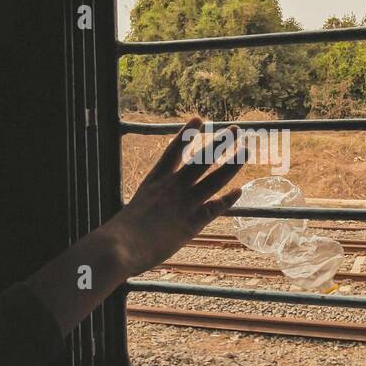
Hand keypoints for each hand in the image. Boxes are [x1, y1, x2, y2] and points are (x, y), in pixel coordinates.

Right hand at [101, 117, 244, 275]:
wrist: (119, 246)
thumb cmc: (118, 236)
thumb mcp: (133, 213)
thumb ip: (145, 209)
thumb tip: (143, 217)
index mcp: (154, 181)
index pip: (173, 150)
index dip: (187, 133)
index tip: (199, 119)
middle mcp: (172, 187)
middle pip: (201, 158)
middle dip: (221, 142)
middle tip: (237, 129)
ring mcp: (183, 203)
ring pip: (214, 178)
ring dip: (233, 163)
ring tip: (247, 149)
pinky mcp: (191, 222)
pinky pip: (215, 207)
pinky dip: (228, 199)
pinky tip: (239, 191)